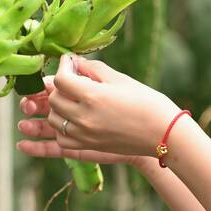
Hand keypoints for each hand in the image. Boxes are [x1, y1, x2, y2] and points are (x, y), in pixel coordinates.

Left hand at [17, 54, 181, 164]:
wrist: (163, 133)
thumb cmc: (147, 102)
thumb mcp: (120, 79)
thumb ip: (93, 69)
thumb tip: (75, 62)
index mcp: (93, 96)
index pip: (61, 79)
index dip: (63, 67)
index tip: (70, 62)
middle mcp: (84, 117)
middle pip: (54, 99)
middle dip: (58, 87)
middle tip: (70, 79)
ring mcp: (84, 135)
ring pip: (54, 120)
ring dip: (56, 108)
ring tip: (68, 98)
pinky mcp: (88, 147)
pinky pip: (61, 141)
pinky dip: (55, 133)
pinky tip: (48, 130)